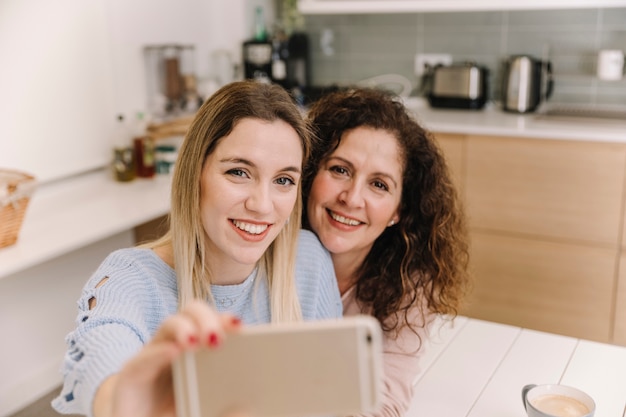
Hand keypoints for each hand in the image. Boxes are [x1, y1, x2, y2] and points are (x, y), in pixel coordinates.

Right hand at [93, 300, 241, 416]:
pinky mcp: (132, 373)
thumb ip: (222, 408)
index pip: (212, 323)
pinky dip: (160, 352)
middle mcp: (174, 345)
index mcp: (196, 351)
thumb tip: (246, 409)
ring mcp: (152, 355)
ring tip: (199, 342)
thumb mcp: (203, 409)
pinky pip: (145, 356)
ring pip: (169, 324)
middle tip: (218, 339)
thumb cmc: (173, 415)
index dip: (225, 320)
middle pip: (191, 313)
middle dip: (207, 319)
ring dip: (186, 328)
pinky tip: (174, 352)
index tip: (240, 326)